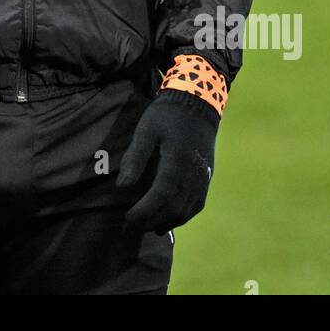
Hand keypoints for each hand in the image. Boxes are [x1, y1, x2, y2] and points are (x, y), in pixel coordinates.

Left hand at [116, 88, 219, 233]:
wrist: (197, 102)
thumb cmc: (167, 114)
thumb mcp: (146, 130)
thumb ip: (135, 158)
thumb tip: (122, 188)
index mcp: (178, 161)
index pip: (161, 196)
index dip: (145, 211)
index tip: (127, 219)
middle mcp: (194, 173)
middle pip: (173, 207)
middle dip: (152, 221)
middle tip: (130, 228)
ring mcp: (203, 176)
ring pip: (186, 209)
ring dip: (166, 221)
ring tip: (146, 228)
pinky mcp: (207, 176)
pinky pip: (196, 204)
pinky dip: (182, 215)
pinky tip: (168, 219)